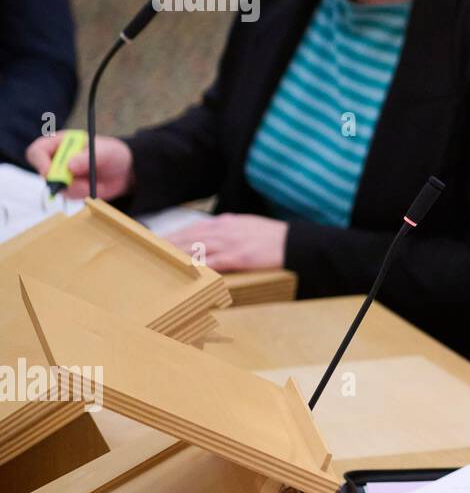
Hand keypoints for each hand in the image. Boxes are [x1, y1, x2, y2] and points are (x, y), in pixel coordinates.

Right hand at [26, 133, 133, 200]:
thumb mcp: (105, 152)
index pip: (37, 151)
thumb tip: (69, 166)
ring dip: (76, 187)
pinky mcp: (68, 188)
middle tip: (76, 181)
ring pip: (57, 187)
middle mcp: (56, 159)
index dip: (40, 162)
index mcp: (60, 142)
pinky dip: (82, 193)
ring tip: (94, 180)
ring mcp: (61, 175)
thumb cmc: (113, 154)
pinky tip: (94, 186)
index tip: (50, 173)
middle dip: (60, 180)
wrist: (124, 172)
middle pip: (43, 172)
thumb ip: (88, 157)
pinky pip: (69, 195)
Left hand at [163, 213, 287, 271]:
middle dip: (169, 244)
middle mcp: (225, 230)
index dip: (176, 235)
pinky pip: (213, 261)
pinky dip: (198, 265)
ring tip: (160, 260)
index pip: (194, 228)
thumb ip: (231, 230)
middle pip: (190, 237)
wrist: (295, 242)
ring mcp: (231, 243)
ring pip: (197, 247)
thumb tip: (215, 235)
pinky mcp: (239, 257)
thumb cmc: (274, 237)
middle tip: (151, 251)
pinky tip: (185, 270)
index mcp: (228, 222)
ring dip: (177, 254)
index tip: (160, 241)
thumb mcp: (249, 226)